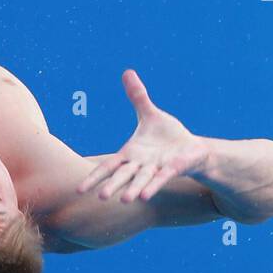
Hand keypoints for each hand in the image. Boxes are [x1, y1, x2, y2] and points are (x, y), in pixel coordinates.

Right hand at [78, 70, 210, 202]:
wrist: (192, 150)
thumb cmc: (168, 137)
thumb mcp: (150, 114)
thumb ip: (138, 96)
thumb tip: (127, 72)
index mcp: (130, 155)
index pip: (109, 167)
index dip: (95, 177)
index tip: (80, 190)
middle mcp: (140, 165)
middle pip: (123, 176)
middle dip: (112, 185)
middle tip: (100, 197)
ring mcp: (155, 169)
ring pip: (141, 180)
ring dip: (133, 190)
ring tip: (124, 200)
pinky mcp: (172, 170)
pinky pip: (161, 178)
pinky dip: (153, 185)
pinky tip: (146, 195)